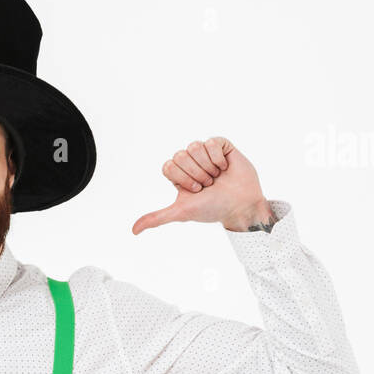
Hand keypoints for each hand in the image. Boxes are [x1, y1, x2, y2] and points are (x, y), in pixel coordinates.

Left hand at [131, 137, 271, 235]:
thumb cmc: (212, 209)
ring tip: (217, 177)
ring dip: (207, 167)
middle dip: (196, 173)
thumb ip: (157, 217)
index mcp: (178, 174)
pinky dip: (219, 158)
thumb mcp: (181, 212)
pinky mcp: (220, 145)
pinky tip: (225, 167)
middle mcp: (190, 161)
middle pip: (180, 155)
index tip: (194, 190)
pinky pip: (211, 142)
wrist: (240, 205)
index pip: (169, 166)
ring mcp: (205, 152)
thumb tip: (134, 231)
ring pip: (195, 147)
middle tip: (207, 184)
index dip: (182, 178)